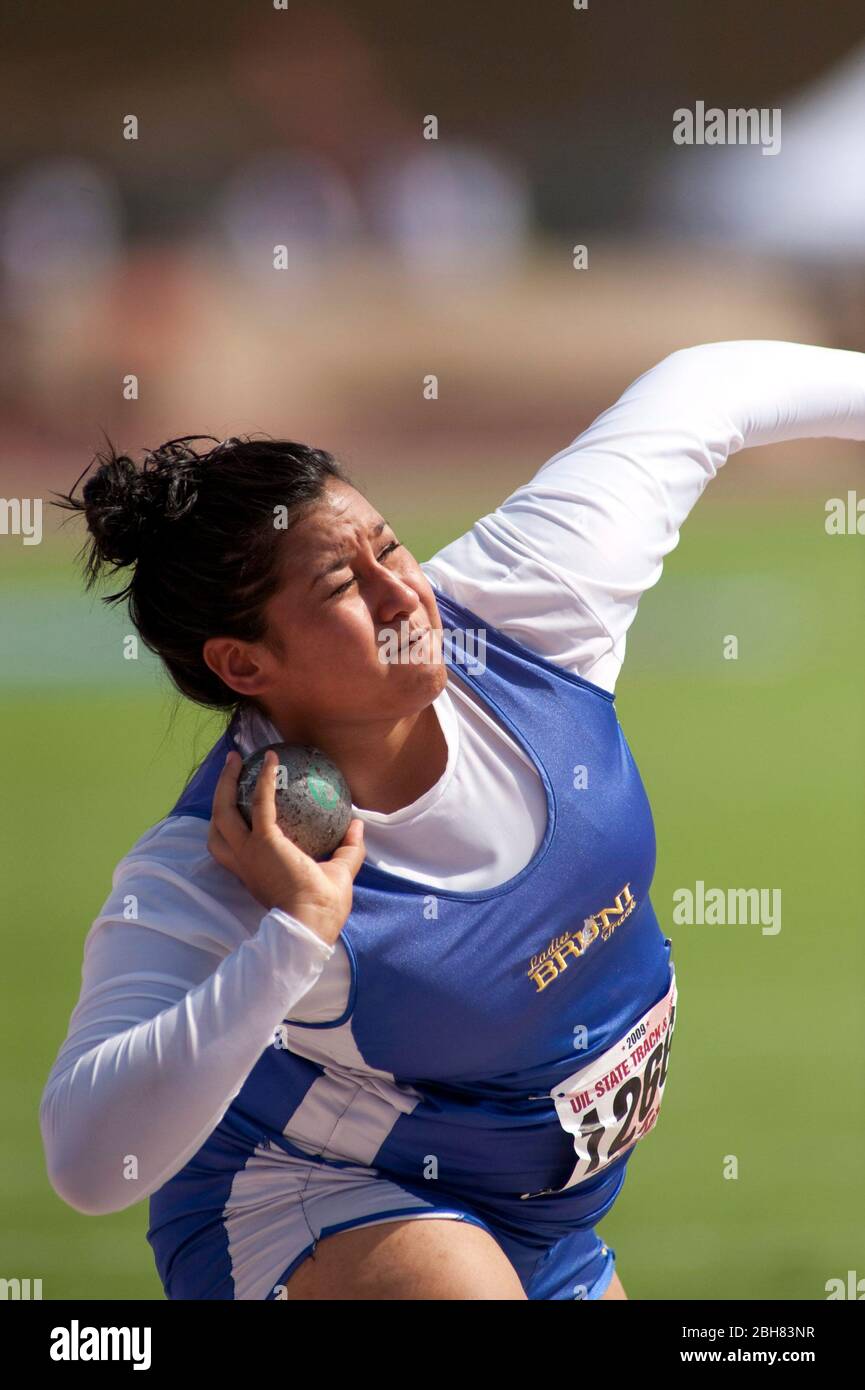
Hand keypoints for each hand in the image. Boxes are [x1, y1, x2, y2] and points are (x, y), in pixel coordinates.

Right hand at [207, 749, 364, 946]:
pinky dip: (264, 779)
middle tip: (232, 770)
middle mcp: (244, 862)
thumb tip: (358, 824)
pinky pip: (259, 802)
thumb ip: (348, 848)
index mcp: (255, 872)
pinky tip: (272, 760)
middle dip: (219, 796)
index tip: (242, 802)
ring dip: (226, 784)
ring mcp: (249, 852)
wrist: (314, 923)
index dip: (231, 823)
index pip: (232, 846)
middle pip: (217, 826)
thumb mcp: (338, 873)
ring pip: (223, 812)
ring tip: (237, 760)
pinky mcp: (262, 842)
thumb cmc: (324, 907)